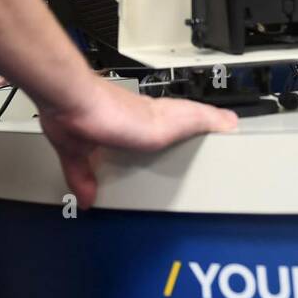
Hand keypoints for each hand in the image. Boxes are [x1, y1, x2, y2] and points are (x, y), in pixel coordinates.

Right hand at [38, 78, 237, 208]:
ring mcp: (155, 118)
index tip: (184, 135)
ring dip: (210, 123)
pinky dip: (213, 122)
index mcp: (124, 122)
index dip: (171, 127)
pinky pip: (197, 120)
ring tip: (229, 127)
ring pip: (191, 118)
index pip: (156, 123)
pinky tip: (227, 124)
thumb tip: (84, 198)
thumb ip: (82, 176)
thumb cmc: (69, 112)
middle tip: (221, 128)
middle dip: (198, 124)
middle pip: (180, 119)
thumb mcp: (75, 153)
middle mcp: (143, 115)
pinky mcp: (163, 124)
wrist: (71, 99)